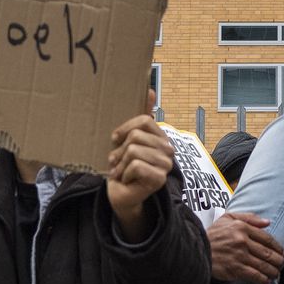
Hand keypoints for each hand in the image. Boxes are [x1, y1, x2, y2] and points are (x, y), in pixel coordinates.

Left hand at [107, 115, 174, 231]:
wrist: (121, 194)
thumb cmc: (123, 165)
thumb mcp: (127, 139)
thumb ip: (140, 118)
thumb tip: (150, 89)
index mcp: (161, 137)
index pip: (144, 120)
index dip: (125, 128)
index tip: (115, 139)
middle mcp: (167, 150)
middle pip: (136, 136)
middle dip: (120, 151)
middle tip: (117, 161)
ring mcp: (165, 164)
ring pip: (134, 151)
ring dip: (120, 164)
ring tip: (120, 171)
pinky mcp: (160, 178)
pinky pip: (136, 165)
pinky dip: (124, 174)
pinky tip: (126, 179)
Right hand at [207, 211, 283, 283]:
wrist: (194, 250)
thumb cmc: (211, 234)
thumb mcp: (228, 218)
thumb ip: (249, 218)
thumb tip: (268, 222)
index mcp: (242, 227)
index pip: (267, 238)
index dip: (277, 246)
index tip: (282, 252)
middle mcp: (242, 241)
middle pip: (268, 252)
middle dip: (279, 260)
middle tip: (282, 264)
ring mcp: (239, 256)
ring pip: (263, 265)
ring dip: (273, 271)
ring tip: (276, 274)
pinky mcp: (235, 269)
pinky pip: (254, 275)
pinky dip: (263, 279)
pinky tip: (266, 281)